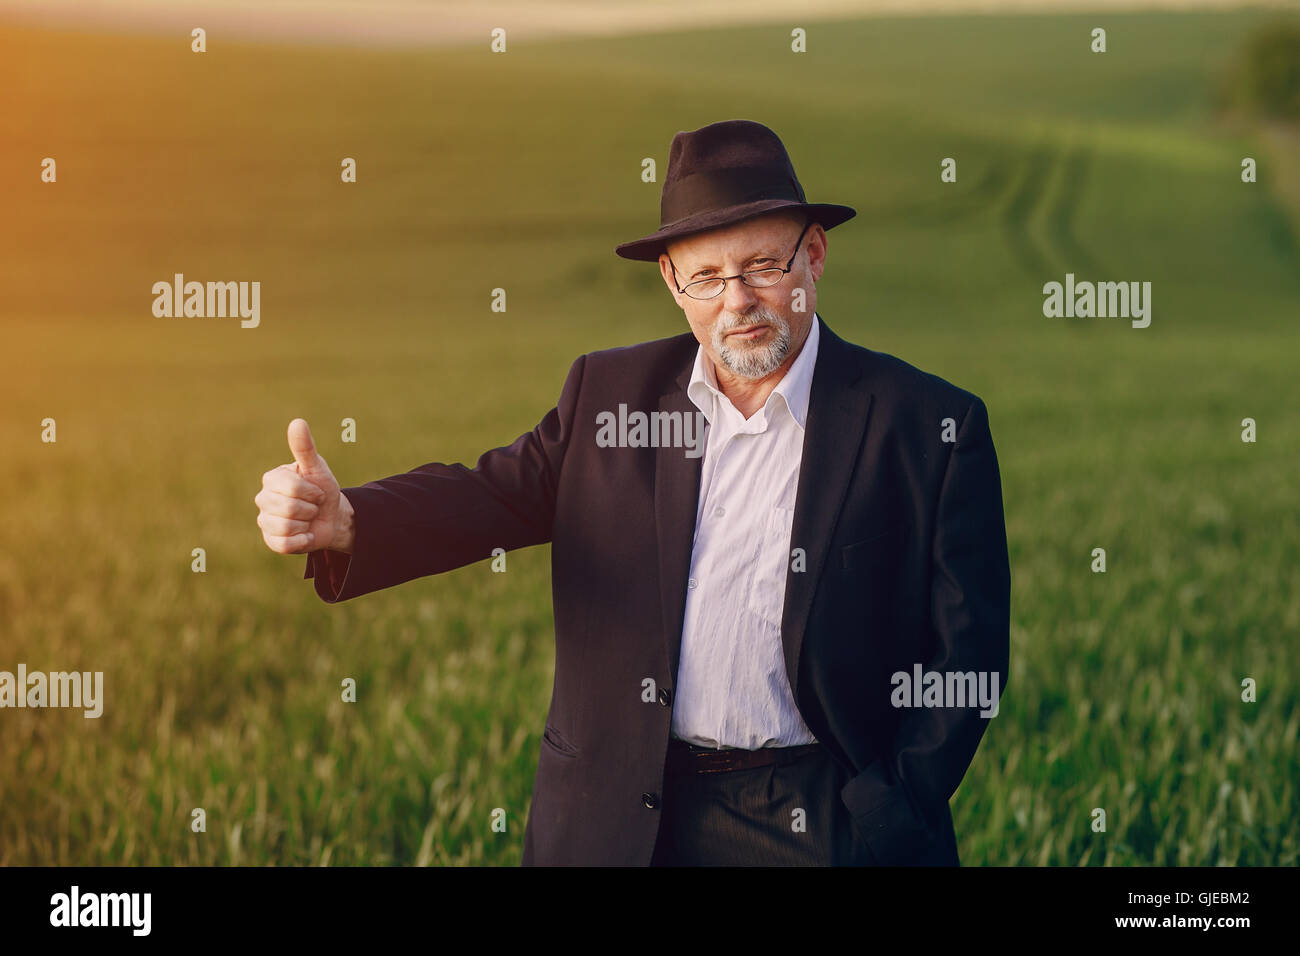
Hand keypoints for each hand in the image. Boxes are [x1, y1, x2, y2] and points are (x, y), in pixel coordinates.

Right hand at [255, 418, 352, 553]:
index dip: (313, 492)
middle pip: (289, 508)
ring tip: (309, 519)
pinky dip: (302, 540)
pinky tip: (305, 534)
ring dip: (307, 524)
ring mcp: (265, 520)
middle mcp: (263, 498)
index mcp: (272, 478)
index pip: (292, 487)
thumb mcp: (318, 469)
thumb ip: (306, 448)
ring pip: (286, 527)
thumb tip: (297, 422)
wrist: (332, 518)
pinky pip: (285, 544)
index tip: (317, 491)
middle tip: (314, 506)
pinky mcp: (271, 540)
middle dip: (311, 508)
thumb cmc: (323, 490)